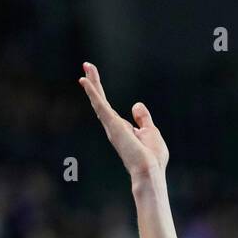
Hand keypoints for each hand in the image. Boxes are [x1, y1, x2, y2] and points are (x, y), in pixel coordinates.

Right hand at [77, 62, 168, 179]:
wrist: (150, 170)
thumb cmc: (152, 158)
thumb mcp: (151, 132)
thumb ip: (143, 118)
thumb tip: (136, 105)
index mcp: (122, 129)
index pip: (109, 109)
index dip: (103, 96)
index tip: (97, 82)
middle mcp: (113, 127)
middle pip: (101, 101)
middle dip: (94, 83)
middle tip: (87, 66)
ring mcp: (112, 126)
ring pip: (99, 100)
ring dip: (93, 83)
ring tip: (86, 66)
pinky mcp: (112, 125)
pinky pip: (100, 105)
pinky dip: (93, 92)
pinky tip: (84, 81)